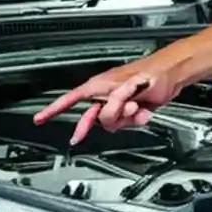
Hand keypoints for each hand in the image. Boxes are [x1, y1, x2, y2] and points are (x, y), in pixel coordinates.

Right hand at [33, 55, 185, 144]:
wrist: (172, 74)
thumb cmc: (153, 73)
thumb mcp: (131, 88)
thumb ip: (116, 102)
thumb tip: (108, 111)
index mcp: (101, 85)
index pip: (71, 98)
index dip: (53, 109)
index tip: (39, 118)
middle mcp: (106, 94)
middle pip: (91, 117)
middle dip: (97, 123)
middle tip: (78, 138)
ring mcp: (117, 102)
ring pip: (110, 124)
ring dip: (126, 119)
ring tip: (138, 106)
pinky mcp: (129, 109)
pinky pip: (126, 124)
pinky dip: (136, 120)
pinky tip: (145, 112)